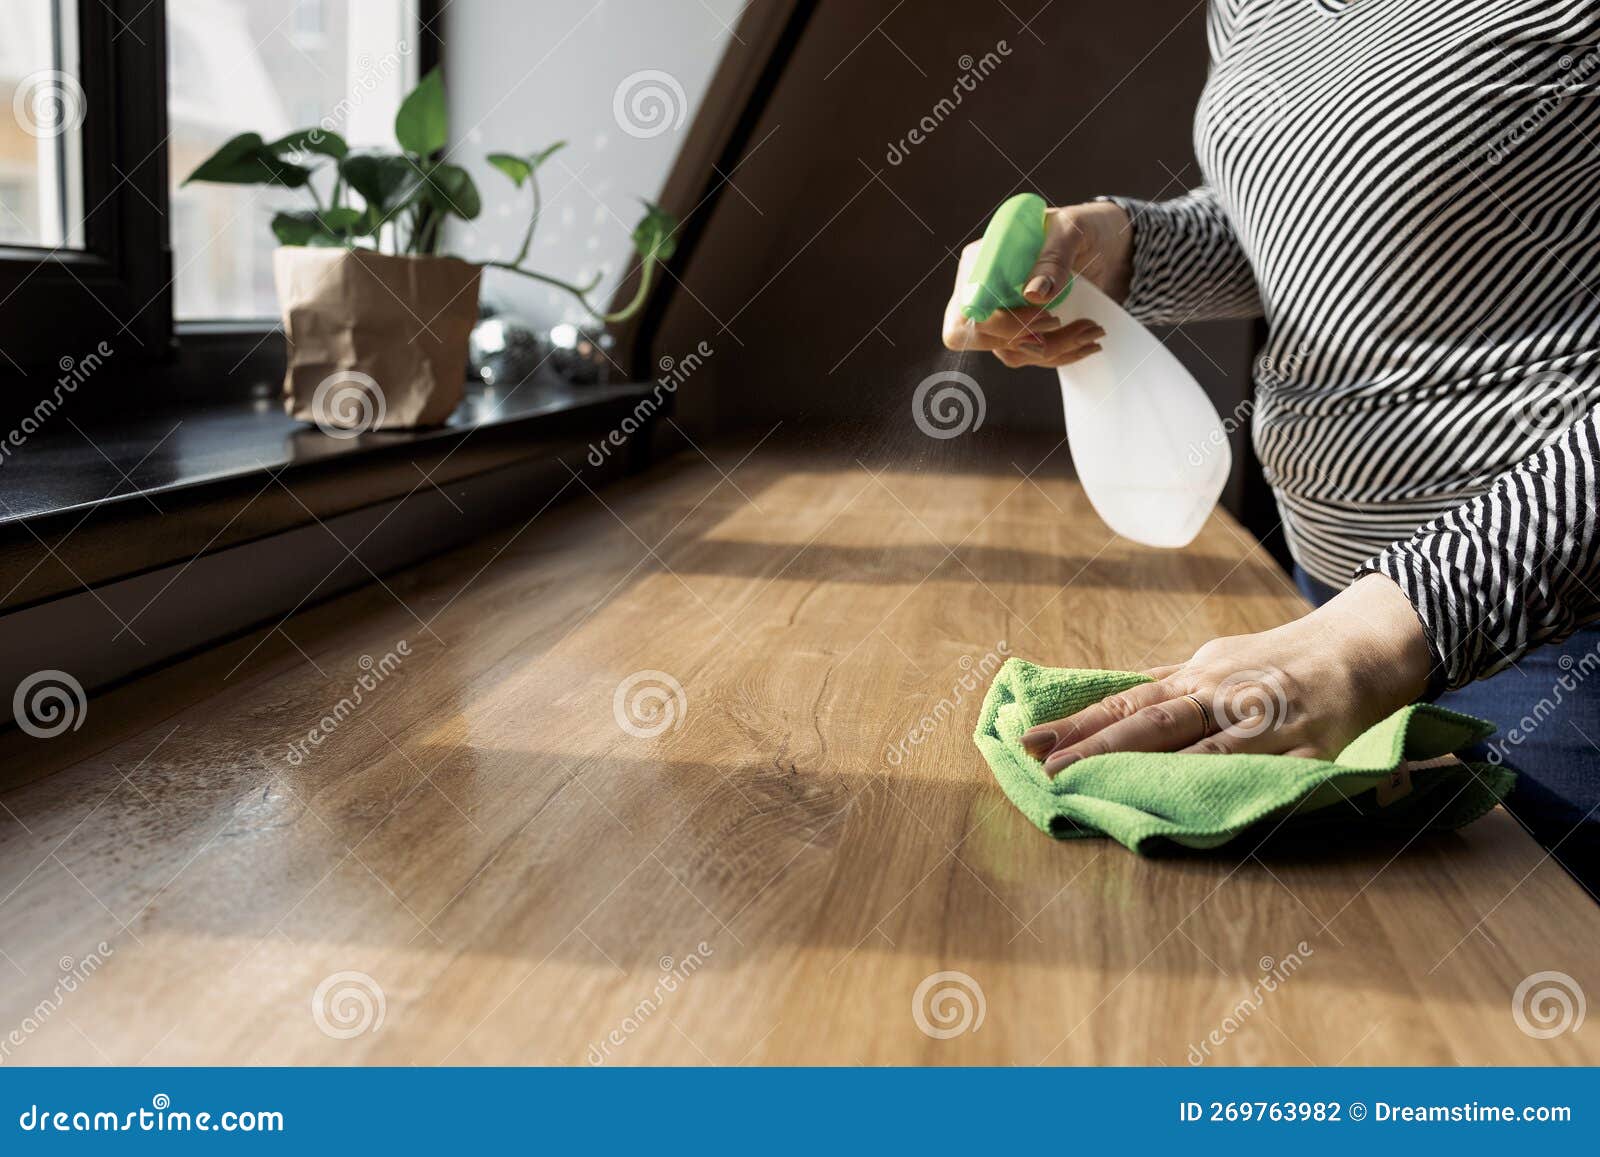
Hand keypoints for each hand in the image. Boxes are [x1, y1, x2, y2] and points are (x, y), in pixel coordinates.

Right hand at [941, 200, 1133, 368]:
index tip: (1045, 315)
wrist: (1109, 244)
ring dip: (1052, 349)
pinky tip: (1087, 342)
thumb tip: (1033, 294)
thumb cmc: (1084, 226)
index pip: (969, 304)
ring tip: (1091, 330)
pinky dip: (1060, 354)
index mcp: (984, 258)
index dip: (999, 321)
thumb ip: (1053, 258)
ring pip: (1010, 351)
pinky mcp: (1022, 331)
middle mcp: (985, 289)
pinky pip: (1030, 355)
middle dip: (1025, 339)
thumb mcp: (1072, 231)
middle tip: (1061, 321)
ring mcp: (1002, 314)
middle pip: (979, 335)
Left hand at [1021, 575, 1434, 773]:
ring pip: (1204, 751)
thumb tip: (1108, 697)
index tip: (1029, 742)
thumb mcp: (1219, 660)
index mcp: (1199, 675)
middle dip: (1098, 746)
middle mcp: (1226, 694)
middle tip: (1048, 768)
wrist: (1368, 644)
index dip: (1078, 722)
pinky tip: (1198, 810)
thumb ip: (1170, 684)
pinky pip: (1269, 776)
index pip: (1128, 701)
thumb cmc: (1283, 657)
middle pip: (1154, 723)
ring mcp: (1269, 722)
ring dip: (1154, 775)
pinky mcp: (1312, 750)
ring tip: (1106, 792)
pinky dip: (1234, 791)